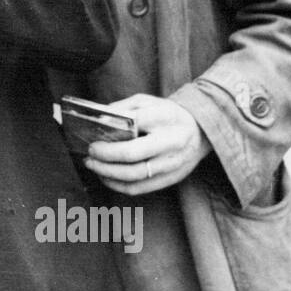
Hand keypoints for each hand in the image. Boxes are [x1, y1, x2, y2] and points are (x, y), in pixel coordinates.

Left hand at [82, 93, 211, 195]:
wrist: (200, 131)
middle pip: (132, 154)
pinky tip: (105, 176)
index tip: (94, 133)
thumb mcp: (148, 101)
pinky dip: (116, 185)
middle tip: (90, 151)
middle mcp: (171, 142)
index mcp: (166, 118)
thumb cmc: (166, 115)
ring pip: (133, 176)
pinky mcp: (170, 179)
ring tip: (92, 164)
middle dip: (105, 155)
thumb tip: (99, 121)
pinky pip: (138, 188)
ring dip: (106, 172)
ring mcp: (172, 164)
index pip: (135, 123)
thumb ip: (124, 108)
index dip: (111, 129)